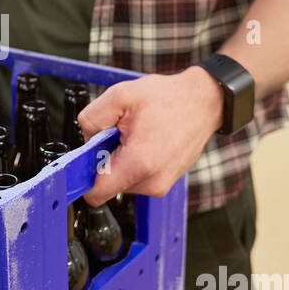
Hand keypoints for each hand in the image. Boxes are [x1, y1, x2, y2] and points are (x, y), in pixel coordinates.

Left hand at [78, 68, 223, 205]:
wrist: (204, 102)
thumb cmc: (168, 98)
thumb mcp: (121, 96)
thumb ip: (92, 118)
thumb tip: (86, 140)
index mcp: (138, 163)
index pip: (96, 193)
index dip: (84, 175)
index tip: (88, 156)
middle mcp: (152, 182)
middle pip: (108, 184)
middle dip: (106, 159)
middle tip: (121, 133)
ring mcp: (161, 184)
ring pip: (122, 181)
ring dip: (122, 159)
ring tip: (138, 134)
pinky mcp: (166, 182)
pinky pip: (138, 177)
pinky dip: (136, 161)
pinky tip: (147, 141)